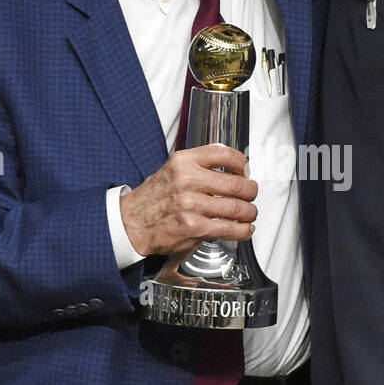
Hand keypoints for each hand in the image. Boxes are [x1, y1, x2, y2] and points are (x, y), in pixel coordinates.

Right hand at [119, 144, 256, 256]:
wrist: (132, 222)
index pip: (224, 154)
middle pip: (236, 184)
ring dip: (249, 212)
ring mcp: (191, 205)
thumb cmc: (155, 197)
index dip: (242, 163)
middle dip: (251, 191)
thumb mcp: (173, 169)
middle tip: (251, 194)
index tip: (246, 170)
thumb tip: (233, 168)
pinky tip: (243, 229)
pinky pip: (228, 228)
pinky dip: (242, 230)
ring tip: (249, 213)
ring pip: (236, 208)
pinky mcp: (193, 227)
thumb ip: (200, 165)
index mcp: (184, 162)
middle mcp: (187, 181)